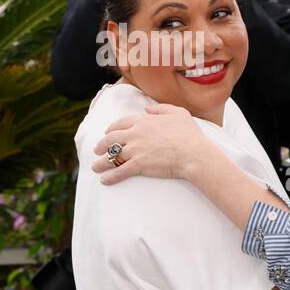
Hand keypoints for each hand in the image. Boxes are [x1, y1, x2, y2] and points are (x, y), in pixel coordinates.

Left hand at [91, 103, 211, 184]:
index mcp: (143, 121)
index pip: (120, 123)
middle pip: (110, 139)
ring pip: (111, 156)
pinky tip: (104, 180)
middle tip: (97, 149)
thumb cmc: (190, 134)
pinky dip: (110, 177)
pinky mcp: (138, 165)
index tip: (108, 132)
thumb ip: (162, 109)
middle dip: (101, 145)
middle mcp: (135, 134)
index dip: (111, 128)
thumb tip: (147, 109)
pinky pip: (119, 171)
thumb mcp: (179, 113)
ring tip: (96, 167)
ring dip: (101, 162)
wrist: (194, 153)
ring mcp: (135, 150)